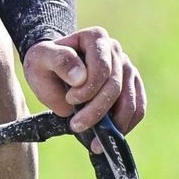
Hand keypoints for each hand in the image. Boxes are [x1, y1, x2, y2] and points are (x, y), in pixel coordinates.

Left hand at [22, 28, 146, 150]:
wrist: (52, 70)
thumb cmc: (46, 63)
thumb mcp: (40, 58)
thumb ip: (59, 61)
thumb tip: (80, 77)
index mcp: (96, 37)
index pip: (102, 68)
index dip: (89, 89)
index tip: (70, 100)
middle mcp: (115, 50)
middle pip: (116, 86)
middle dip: (97, 111)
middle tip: (76, 125)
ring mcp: (127, 68)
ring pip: (130, 101)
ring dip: (113, 125)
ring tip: (93, 141)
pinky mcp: (132, 87)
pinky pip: (138, 109)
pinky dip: (125, 126)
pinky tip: (107, 139)